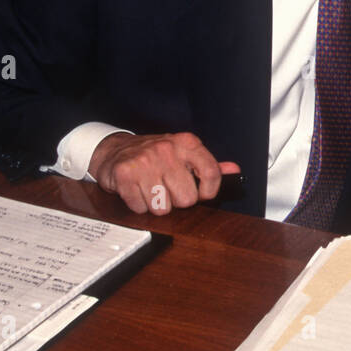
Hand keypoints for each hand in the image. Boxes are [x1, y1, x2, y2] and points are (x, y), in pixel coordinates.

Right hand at [88, 131, 242, 214]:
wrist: (115, 149)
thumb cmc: (154, 154)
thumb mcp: (184, 153)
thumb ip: (208, 165)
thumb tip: (234, 171)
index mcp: (187, 143)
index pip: (212, 173)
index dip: (209, 191)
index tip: (202, 193)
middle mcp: (167, 150)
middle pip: (187, 199)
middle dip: (177, 201)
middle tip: (168, 189)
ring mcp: (145, 162)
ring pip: (163, 208)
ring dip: (156, 205)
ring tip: (151, 189)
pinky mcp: (125, 175)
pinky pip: (140, 208)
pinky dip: (139, 205)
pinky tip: (137, 191)